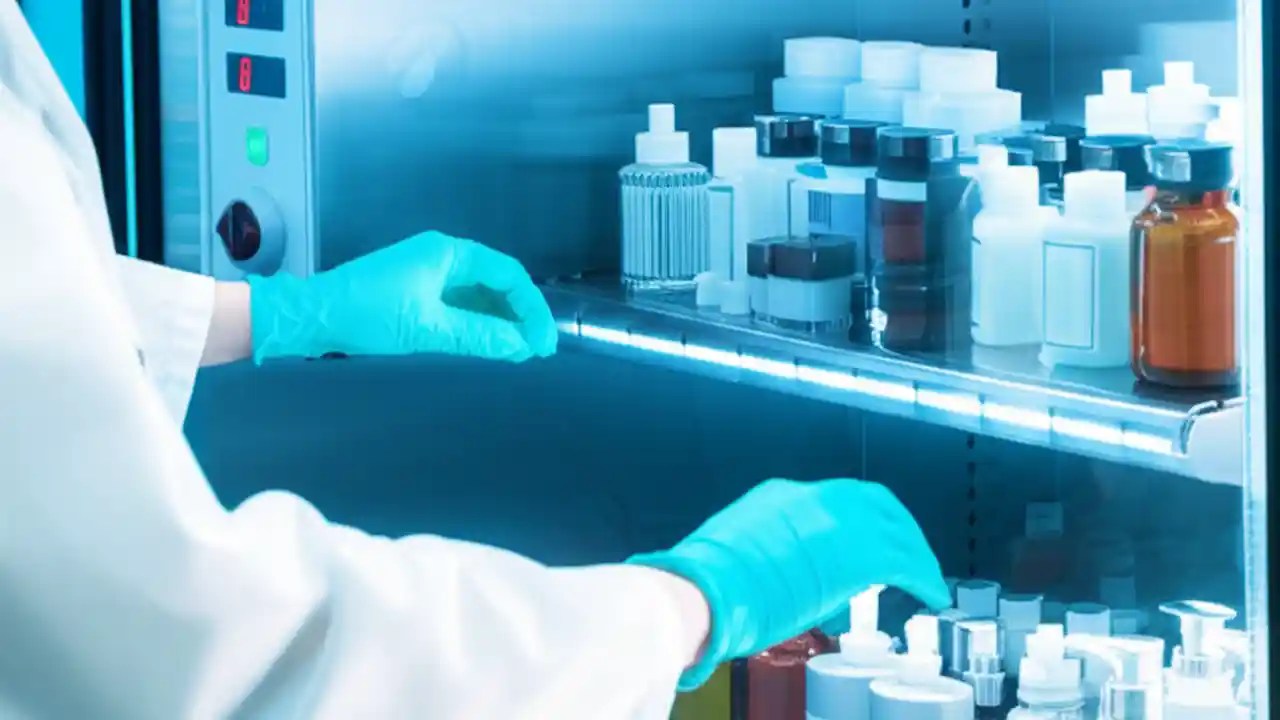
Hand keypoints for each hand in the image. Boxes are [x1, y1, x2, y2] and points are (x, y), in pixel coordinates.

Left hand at [248, 231, 557, 362]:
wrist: (310, 318)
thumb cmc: (364, 315)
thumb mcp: (427, 330)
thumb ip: (479, 336)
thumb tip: (521, 347)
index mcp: (447, 253)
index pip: (509, 275)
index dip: (532, 309)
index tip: (543, 341)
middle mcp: (441, 257)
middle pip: (497, 283)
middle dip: (520, 317)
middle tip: (536, 351)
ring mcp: (427, 274)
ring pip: (479, 297)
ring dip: (500, 324)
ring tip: (517, 354)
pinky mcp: (415, 293)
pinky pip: (459, 306)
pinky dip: (478, 326)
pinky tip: (488, 347)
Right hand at [628, 478, 948, 688]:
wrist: (703, 589)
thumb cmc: (705, 583)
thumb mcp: (735, 553)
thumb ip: (763, 556)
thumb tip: (773, 583)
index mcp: (781, 496)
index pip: (835, 501)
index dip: (858, 523)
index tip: (866, 545)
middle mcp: (812, 497)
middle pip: (874, 502)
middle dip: (896, 527)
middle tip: (908, 556)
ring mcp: (836, 521)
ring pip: (895, 529)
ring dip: (915, 553)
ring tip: (926, 579)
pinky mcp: (857, 553)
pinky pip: (904, 562)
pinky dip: (923, 576)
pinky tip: (930, 594)